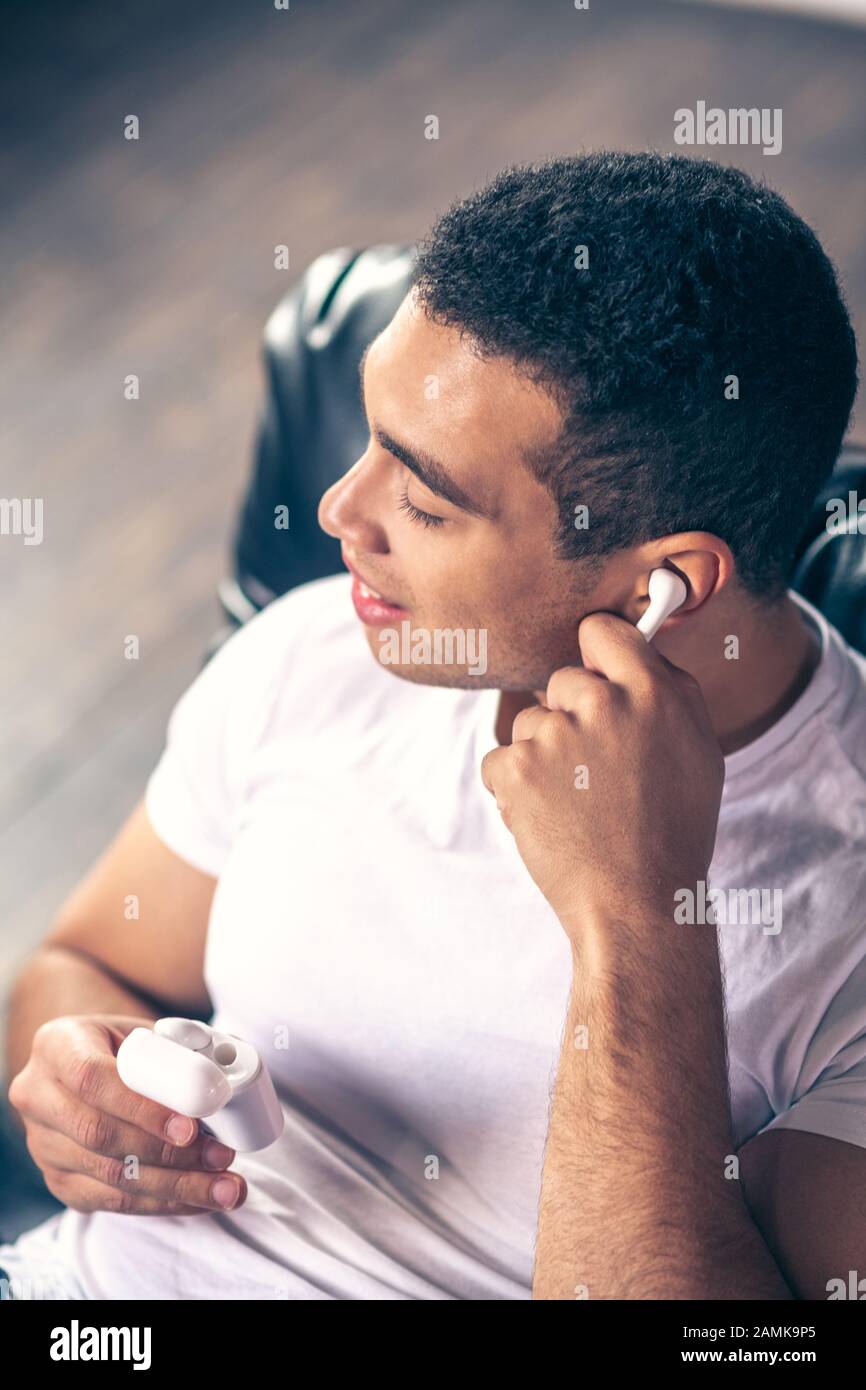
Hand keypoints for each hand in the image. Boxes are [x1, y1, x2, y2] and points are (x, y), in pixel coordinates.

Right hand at [7, 1014, 246, 1215]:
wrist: (92, 1066)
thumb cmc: (127, 1046)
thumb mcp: (146, 1033)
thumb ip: (179, 1048)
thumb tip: (226, 1073)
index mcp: (57, 1045)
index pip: (92, 1079)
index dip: (142, 1108)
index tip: (191, 1127)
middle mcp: (38, 1095)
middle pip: (99, 1135)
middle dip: (169, 1155)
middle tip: (222, 1158)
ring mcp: (43, 1144)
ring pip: (108, 1176)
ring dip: (175, 1187)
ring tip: (226, 1188)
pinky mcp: (58, 1180)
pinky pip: (110, 1202)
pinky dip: (161, 1204)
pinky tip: (200, 1201)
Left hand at [480, 613, 724, 936]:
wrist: (638, 905)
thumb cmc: (673, 833)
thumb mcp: (698, 751)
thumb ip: (668, 691)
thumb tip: (640, 646)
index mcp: (657, 692)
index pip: (602, 631)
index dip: (595, 654)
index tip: (595, 674)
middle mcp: (606, 703)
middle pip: (561, 680)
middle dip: (569, 717)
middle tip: (598, 773)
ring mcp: (557, 735)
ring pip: (529, 723)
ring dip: (543, 757)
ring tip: (579, 805)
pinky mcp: (518, 768)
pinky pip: (501, 761)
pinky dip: (515, 789)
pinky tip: (551, 818)